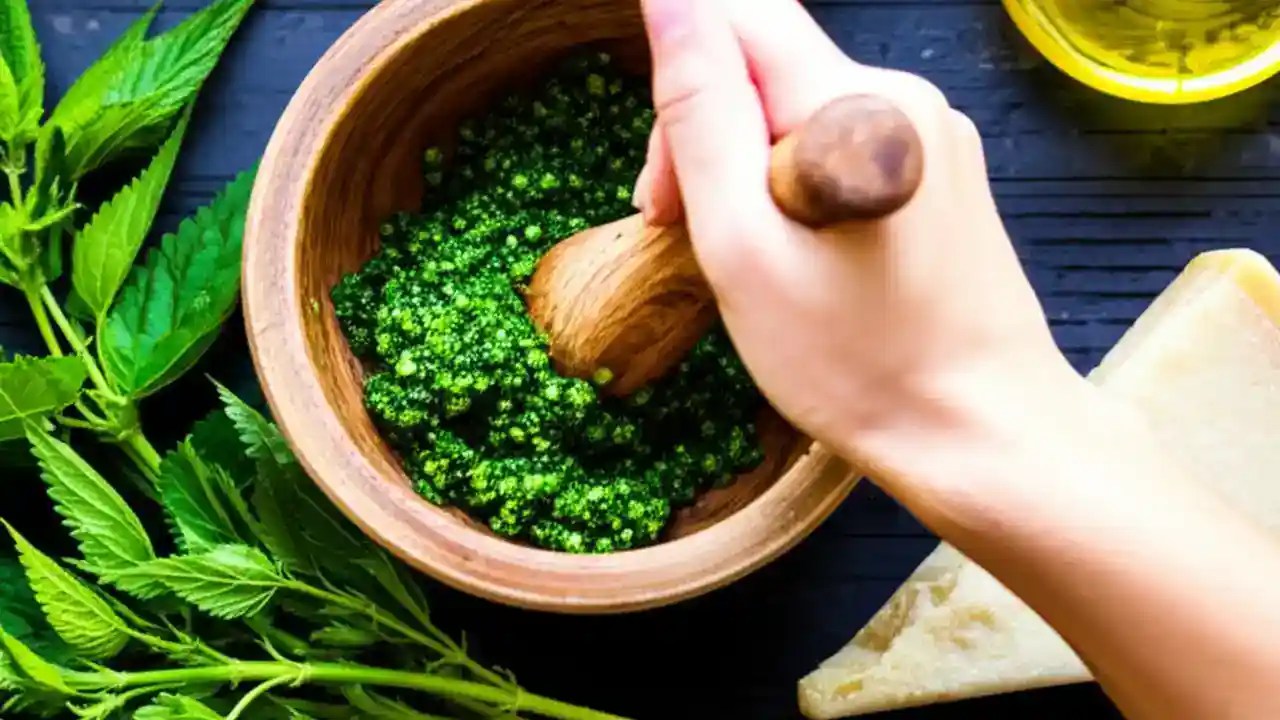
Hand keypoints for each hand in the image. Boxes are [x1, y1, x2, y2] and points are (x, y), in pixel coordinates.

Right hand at [636, 0, 1082, 505]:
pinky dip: (797, 191)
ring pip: (798, 110)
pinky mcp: (944, 171)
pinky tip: (801, 262)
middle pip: (766, 66)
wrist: (982, 434)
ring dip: (749, 173)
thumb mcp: (742, 244)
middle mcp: (904, 95)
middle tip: (689, 238)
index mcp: (853, 103)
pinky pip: (840, 146)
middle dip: (708, 139)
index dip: (678, 79)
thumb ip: (699, 111)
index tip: (665, 184)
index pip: (738, 16)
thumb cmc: (854, 362)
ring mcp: (934, 133)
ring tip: (750, 265)